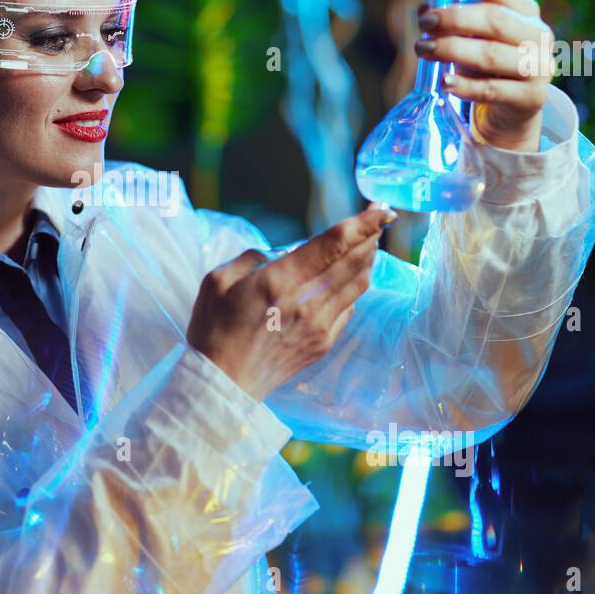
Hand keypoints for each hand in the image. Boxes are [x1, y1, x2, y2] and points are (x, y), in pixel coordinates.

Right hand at [186, 203, 394, 400]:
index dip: (362, 223)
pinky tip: (351, 278)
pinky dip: (355, 288)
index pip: (333, 244)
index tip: (381, 210)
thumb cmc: (213, 330)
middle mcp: (307, 302)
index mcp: (280, 281)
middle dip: (372, 235)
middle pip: (354, 261)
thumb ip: (251, 258)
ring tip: (370, 242)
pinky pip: (349, 308)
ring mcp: (319, 325)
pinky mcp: (323, 343)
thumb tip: (277, 255)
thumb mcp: (217, 281)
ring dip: (368, 260)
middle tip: (381, 217)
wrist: (222, 383)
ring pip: (358, 285)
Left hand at [414, 0, 553, 151]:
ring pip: (491, 55)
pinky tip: (444, 82)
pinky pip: (492, 90)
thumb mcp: (471, 42)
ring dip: (452, 50)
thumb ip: (453, 24)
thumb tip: (424, 10)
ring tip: (423, 49)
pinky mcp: (531, 98)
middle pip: (495, 21)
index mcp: (526, 14)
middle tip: (425, 22)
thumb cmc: (486, 70)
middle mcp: (538, 37)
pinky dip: (465, 85)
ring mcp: (539, 68)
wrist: (510, 115)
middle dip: (455, 19)